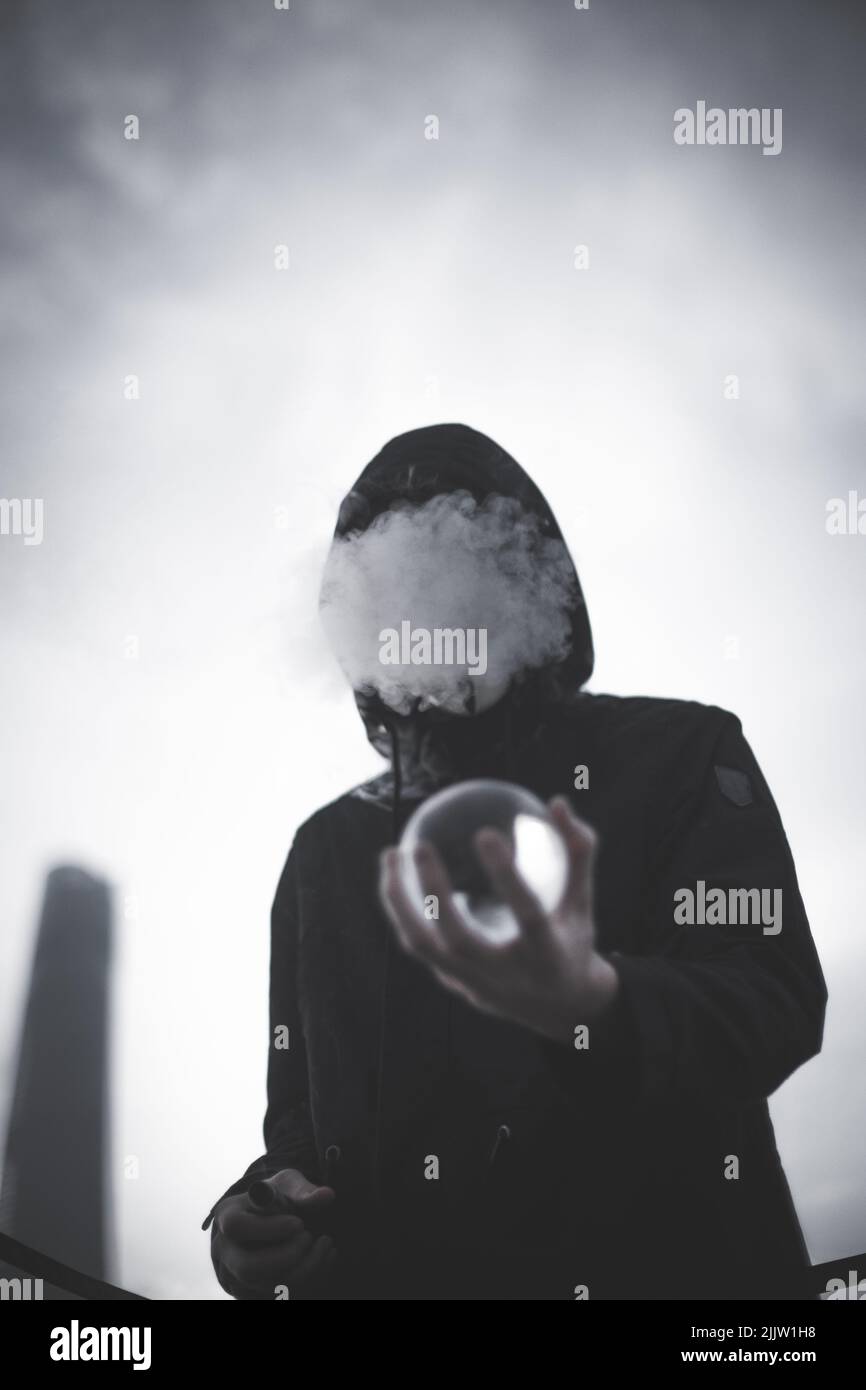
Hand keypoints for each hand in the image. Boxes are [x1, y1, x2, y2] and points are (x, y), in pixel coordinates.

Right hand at [212, 1168, 336, 1298]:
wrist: (276, 1218)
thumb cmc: (278, 1197)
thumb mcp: (288, 1184)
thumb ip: (303, 1190)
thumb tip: (326, 1196)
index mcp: (228, 1214)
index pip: (236, 1227)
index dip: (269, 1229)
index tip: (299, 1223)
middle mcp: (227, 1248)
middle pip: (247, 1267)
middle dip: (286, 1256)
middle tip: (309, 1236)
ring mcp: (240, 1273)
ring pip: (267, 1284)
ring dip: (305, 1267)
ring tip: (325, 1242)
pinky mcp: (258, 1288)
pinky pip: (282, 1291)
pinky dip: (310, 1275)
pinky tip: (326, 1255)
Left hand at [379, 796, 618, 1043]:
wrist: (559, 1008)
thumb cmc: (572, 938)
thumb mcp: (582, 901)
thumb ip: (577, 853)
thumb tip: (558, 801)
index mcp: (547, 954)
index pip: (527, 915)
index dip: (506, 876)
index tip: (485, 833)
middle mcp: (506, 975)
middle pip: (459, 938)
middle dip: (435, 893)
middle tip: (419, 846)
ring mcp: (474, 983)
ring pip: (423, 945)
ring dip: (399, 900)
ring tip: (389, 854)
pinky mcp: (455, 983)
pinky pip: (419, 945)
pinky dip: (402, 910)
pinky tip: (395, 875)